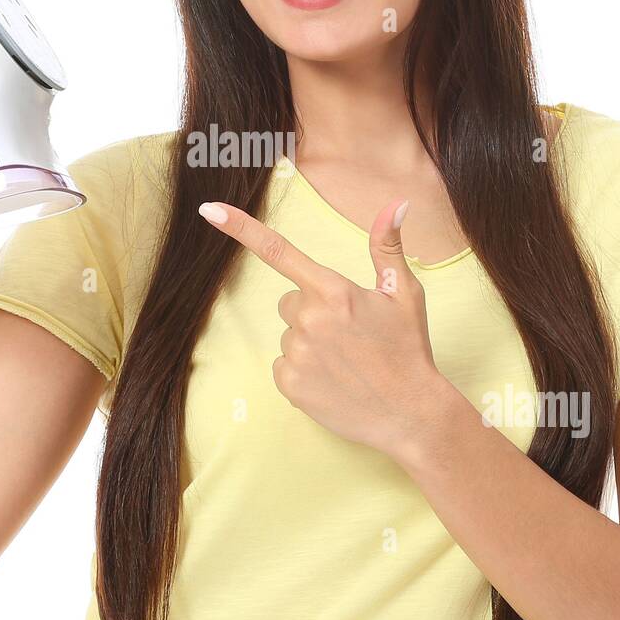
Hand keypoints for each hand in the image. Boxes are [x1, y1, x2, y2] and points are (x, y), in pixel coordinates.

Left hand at [198, 195, 455, 458]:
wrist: (410, 414)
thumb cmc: (408, 349)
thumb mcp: (404, 293)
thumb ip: (387, 246)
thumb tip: (395, 204)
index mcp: (334, 291)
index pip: (278, 251)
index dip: (240, 228)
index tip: (209, 211)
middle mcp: (309, 319)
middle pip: (289, 302)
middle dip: (312, 311)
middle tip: (348, 334)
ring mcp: (296, 353)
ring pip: (289, 334)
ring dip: (310, 343)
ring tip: (346, 361)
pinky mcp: (289, 384)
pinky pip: (283, 365)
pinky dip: (303, 371)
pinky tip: (332, 379)